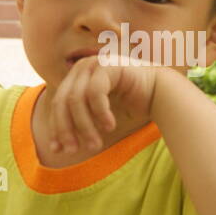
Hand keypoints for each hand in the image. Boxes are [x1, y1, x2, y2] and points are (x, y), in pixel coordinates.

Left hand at [48, 55, 163, 153]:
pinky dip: (100, 113)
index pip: (57, 104)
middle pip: (62, 102)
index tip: (57, 150)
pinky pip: (95, 93)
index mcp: (76, 77)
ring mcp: (95, 63)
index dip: (56, 128)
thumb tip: (54, 149)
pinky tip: (110, 127)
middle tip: (74, 150)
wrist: (160, 93)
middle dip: (66, 129)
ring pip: (76, 100)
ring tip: (95, 145)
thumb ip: (78, 128)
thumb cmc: (129, 106)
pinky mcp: (109, 65)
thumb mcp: (97, 119)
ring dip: (84, 126)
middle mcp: (82, 67)